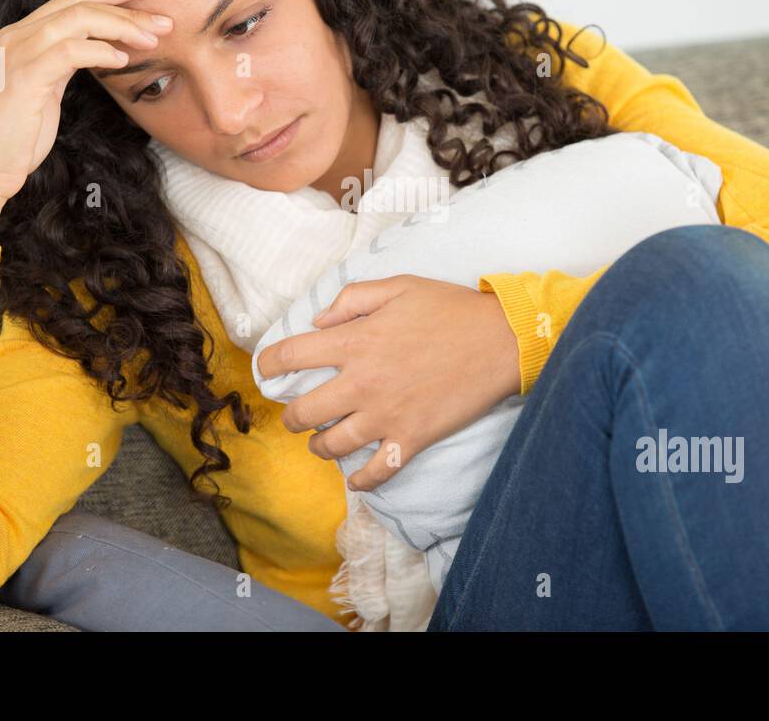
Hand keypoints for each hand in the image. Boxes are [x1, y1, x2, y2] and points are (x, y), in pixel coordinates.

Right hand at [0, 0, 173, 203]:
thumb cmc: (17, 135)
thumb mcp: (45, 89)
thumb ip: (63, 64)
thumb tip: (97, 50)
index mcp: (21, 36)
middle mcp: (17, 37)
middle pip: (77, 2)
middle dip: (124, 3)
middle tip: (163, 17)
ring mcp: (18, 55)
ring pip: (77, 20)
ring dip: (121, 26)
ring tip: (152, 39)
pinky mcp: (24, 78)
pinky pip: (69, 51)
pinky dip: (99, 51)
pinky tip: (122, 59)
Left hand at [257, 274, 521, 491]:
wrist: (501, 340)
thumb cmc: (450, 308)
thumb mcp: (398, 286)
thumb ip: (352, 299)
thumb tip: (318, 321)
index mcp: (355, 340)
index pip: (290, 355)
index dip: (268, 364)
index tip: (267, 370)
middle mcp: (362, 381)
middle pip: (303, 411)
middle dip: (291, 415)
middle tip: (295, 414)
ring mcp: (385, 414)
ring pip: (332, 446)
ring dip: (319, 446)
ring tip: (321, 442)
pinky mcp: (411, 437)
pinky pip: (377, 471)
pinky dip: (362, 481)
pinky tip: (356, 480)